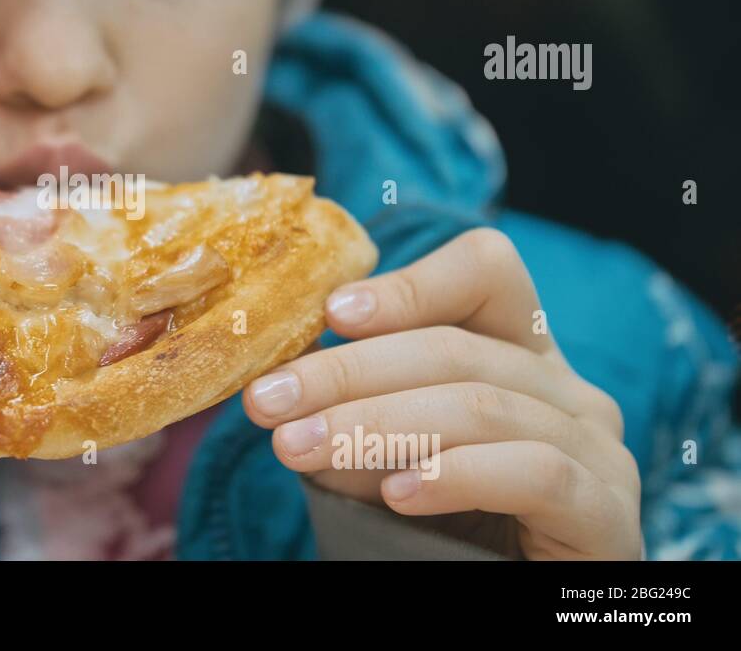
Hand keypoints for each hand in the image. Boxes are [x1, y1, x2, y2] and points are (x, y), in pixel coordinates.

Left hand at [243, 228, 641, 559]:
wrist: (504, 602)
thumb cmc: (442, 529)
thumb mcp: (386, 456)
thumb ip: (352, 417)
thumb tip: (283, 392)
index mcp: (519, 355)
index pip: (486, 272)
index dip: (410, 285)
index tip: (330, 315)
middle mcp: (567, 389)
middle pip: (456, 347)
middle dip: (346, 373)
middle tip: (267, 403)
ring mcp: (597, 448)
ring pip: (480, 407)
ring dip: (373, 426)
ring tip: (298, 448)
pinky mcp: (607, 513)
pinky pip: (534, 472)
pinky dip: (458, 476)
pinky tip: (398, 494)